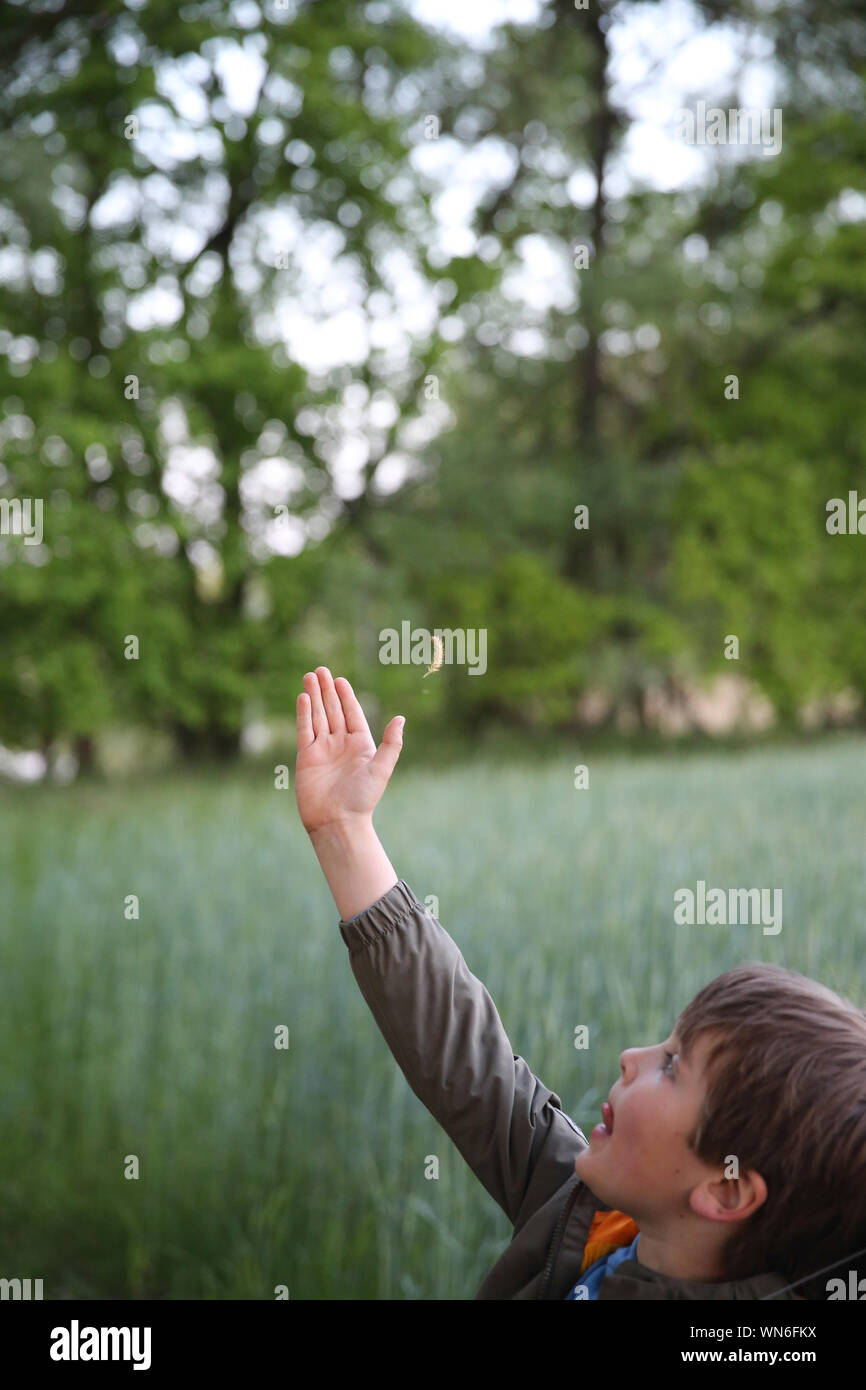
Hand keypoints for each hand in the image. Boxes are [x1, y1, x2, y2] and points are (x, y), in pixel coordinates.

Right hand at [295, 667, 404, 834]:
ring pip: (317, 716)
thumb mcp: (382, 769)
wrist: (338, 821)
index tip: (340, 679)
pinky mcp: (307, 757)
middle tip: (320, 669)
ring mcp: (323, 750)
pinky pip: (305, 730)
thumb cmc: (363, 798)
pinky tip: (303, 697)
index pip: (352, 714)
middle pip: (332, 711)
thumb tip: (400, 718)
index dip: (346, 696)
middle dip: (327, 690)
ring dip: (313, 696)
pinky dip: (304, 713)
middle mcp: (341, 744)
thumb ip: (392, 743)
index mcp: (361, 745)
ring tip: (309, 676)